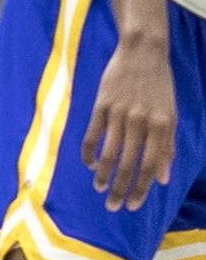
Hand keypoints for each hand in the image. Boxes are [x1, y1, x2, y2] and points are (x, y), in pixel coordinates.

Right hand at [82, 41, 176, 210]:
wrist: (143, 52)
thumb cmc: (159, 86)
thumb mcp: (171, 115)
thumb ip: (167, 146)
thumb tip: (164, 178)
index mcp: (162, 125)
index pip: (150, 165)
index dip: (141, 188)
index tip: (133, 205)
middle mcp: (141, 122)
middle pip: (128, 164)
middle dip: (119, 189)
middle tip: (113, 207)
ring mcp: (119, 114)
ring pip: (108, 154)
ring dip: (102, 176)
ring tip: (99, 189)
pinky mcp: (101, 107)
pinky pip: (92, 136)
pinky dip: (88, 154)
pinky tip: (89, 165)